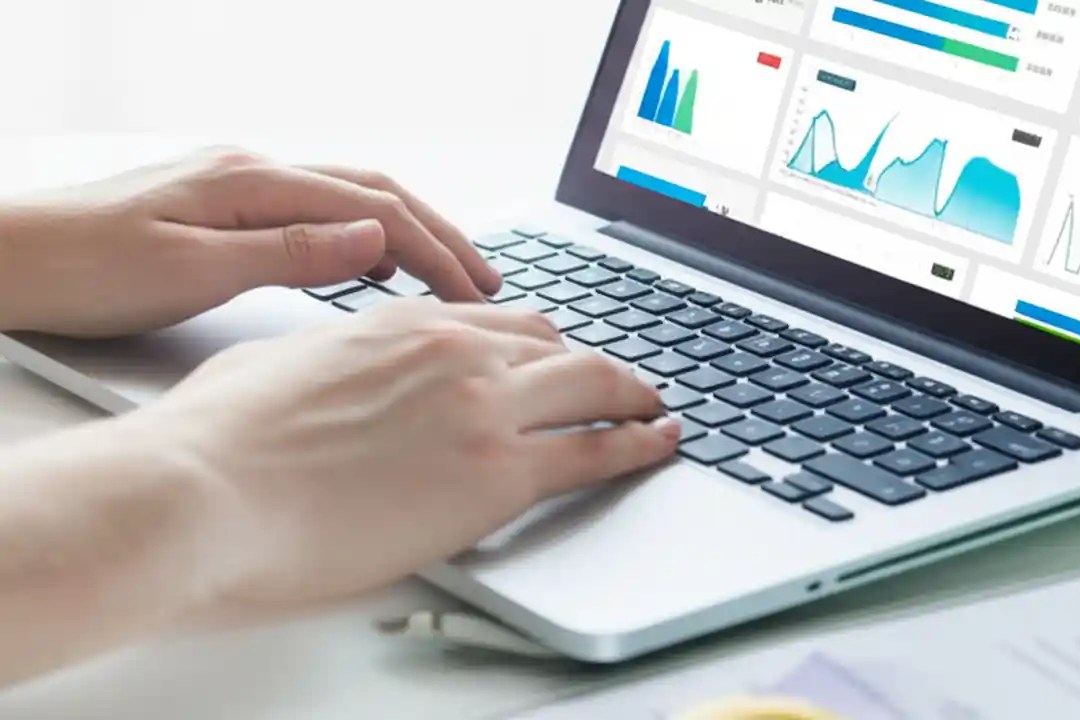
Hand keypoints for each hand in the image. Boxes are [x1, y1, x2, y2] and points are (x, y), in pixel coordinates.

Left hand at [0, 147, 501, 336]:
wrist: (5, 259)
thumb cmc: (82, 269)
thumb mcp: (191, 269)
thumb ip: (289, 252)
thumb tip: (375, 238)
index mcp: (252, 183)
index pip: (374, 208)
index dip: (435, 250)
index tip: (476, 293)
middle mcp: (253, 173)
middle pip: (375, 192)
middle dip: (440, 235)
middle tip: (487, 283)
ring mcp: (240, 186)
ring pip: (351, 199)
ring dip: (409, 233)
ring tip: (450, 275)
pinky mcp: (226, 207)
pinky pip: (319, 212)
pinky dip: (365, 236)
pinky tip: (376, 263)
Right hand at [132, 300, 679, 608]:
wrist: (206, 489)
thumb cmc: (219, 438)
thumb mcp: (278, 365)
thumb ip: (331, 360)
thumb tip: (333, 368)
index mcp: (402, 325)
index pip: (495, 324)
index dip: (534, 344)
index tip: (552, 358)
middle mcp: (453, 351)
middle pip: (554, 345)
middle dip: (590, 365)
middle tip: (613, 385)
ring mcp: (483, 406)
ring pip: (593, 384)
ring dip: (633, 397)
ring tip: (656, 411)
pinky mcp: (499, 472)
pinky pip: (596, 450)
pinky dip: (639, 445)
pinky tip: (660, 444)